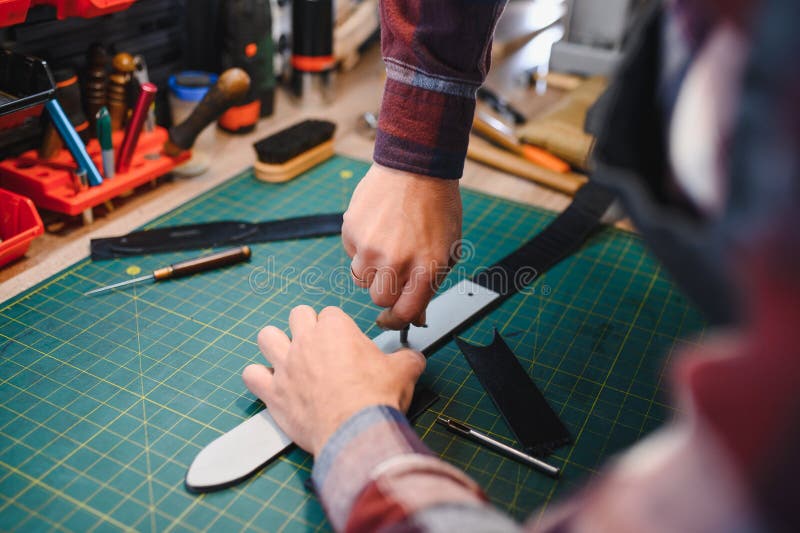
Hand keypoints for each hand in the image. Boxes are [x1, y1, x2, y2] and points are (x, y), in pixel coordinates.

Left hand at [242, 305, 426, 456]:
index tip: (346, 345)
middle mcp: (306, 341)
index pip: (331, 314)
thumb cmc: (376, 398)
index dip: (339, 329)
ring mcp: (286, 365)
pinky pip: (251, 375)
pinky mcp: (273, 392)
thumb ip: (407, 358)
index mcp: (336, 330)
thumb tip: (413, 358)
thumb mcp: (404, 371)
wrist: (355, 430)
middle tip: (319, 348)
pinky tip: (270, 385)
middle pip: (298, 316)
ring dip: (276, 345)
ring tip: (289, 359)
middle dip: (307, 327)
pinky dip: (258, 379)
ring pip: (267, 337)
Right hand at [342, 163, 461, 328]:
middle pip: (378, 298)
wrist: (416, 166)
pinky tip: (378, 227)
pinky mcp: (352, 231)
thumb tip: (417, 317)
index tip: (390, 319)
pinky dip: (361, 247)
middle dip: (385, 289)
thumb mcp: (448, 249)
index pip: (404, 313)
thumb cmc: (437, 206)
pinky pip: (351, 253)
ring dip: (372, 268)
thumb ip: (431, 285)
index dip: (396, 321)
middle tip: (394, 270)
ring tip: (387, 242)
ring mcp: (370, 247)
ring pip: (361, 278)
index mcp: (426, 269)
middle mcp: (396, 262)